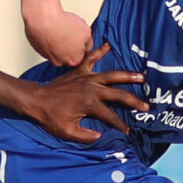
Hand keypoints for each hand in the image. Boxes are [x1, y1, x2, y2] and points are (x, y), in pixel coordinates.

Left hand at [17, 44, 145, 142]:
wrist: (36, 100)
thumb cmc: (50, 117)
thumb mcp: (67, 132)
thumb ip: (86, 136)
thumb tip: (102, 137)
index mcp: (90, 104)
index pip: (111, 117)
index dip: (121, 125)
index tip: (128, 132)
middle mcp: (92, 89)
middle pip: (118, 94)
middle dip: (133, 101)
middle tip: (146, 106)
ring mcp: (86, 77)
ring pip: (111, 75)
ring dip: (127, 75)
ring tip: (142, 76)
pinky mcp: (79, 70)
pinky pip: (91, 58)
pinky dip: (99, 51)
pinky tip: (108, 45)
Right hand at [24, 6, 93, 67]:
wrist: (43, 19)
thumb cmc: (63, 26)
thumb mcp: (87, 32)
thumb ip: (88, 42)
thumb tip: (87, 44)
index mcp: (73, 60)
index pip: (81, 55)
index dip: (81, 44)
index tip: (79, 38)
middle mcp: (59, 61)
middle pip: (68, 53)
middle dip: (70, 43)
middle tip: (70, 31)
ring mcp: (47, 55)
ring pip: (56, 48)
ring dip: (59, 40)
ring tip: (60, 27)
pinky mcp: (38, 48)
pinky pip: (46, 43)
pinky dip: (49, 37)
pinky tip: (51, 28)